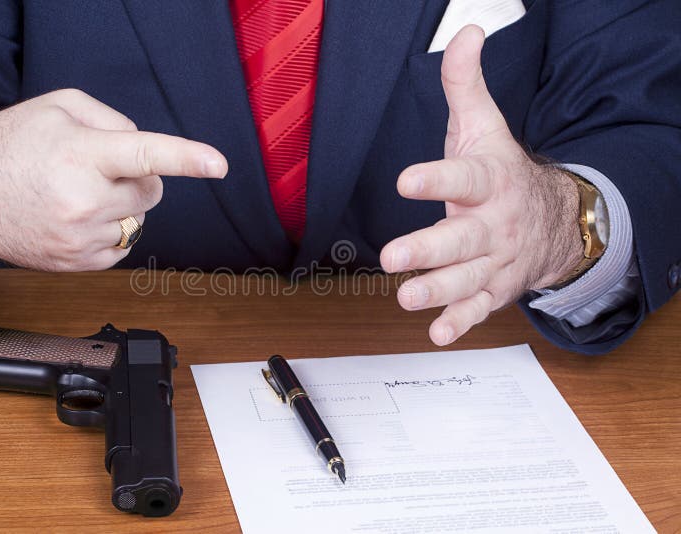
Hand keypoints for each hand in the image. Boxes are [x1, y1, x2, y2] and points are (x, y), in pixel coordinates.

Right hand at [0, 89, 226, 270]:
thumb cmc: (7, 145)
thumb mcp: (57, 108)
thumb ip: (111, 120)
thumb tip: (145, 146)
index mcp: (80, 154)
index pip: (143, 154)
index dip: (186, 158)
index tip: (218, 164)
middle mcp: (83, 200)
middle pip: (150, 192)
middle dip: (139, 179)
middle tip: (103, 169)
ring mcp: (79, 237)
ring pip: (137, 222)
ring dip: (122, 207)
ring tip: (79, 193)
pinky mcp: (75, 263)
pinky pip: (121, 247)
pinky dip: (110, 231)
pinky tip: (77, 217)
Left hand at [380, 26, 582, 345]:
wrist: (555, 220)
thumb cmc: (503, 172)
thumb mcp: (485, 127)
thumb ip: (465, 86)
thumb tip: (465, 33)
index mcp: (489, 181)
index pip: (463, 177)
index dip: (436, 179)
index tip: (407, 180)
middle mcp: (494, 224)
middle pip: (462, 239)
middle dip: (429, 249)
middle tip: (393, 256)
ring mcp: (495, 260)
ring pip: (467, 279)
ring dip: (438, 292)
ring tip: (407, 298)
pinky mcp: (494, 288)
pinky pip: (478, 309)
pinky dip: (460, 322)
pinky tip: (437, 333)